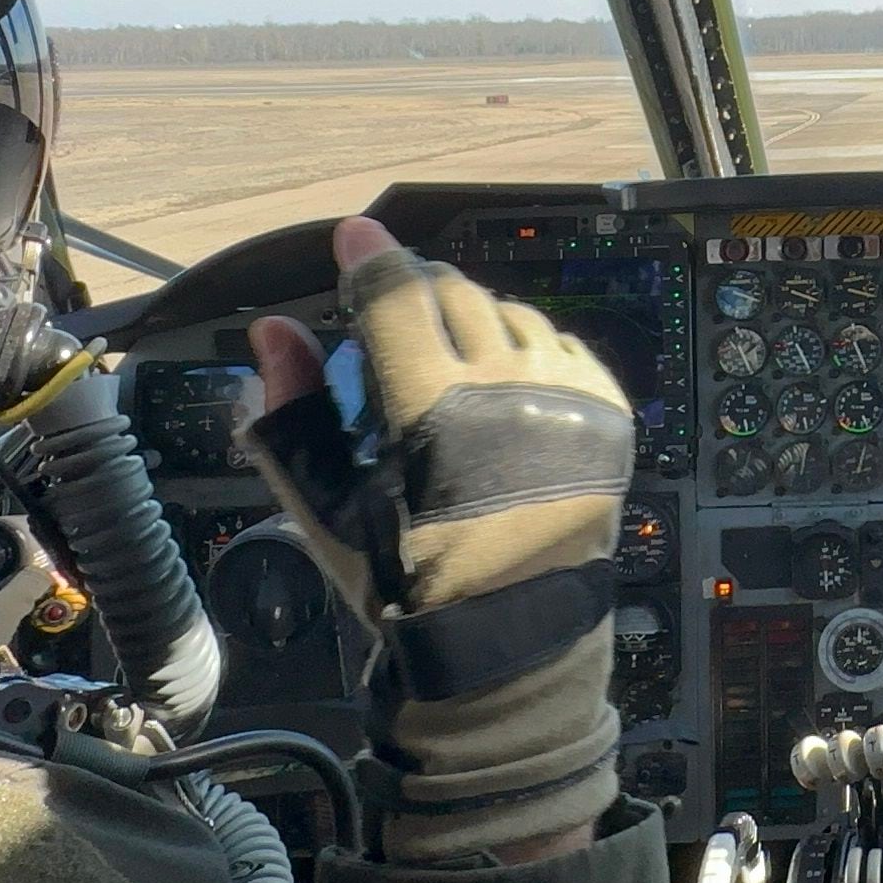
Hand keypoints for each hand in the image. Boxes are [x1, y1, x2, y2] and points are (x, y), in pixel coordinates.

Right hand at [245, 218, 635, 861]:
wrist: (506, 643)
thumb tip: (274, 333)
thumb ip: (294, 409)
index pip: (398, 297)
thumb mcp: (329, 503)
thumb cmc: (406, 582)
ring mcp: (566, 404)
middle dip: (416, 292)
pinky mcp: (608, 418)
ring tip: (449, 360)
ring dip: (475, 321)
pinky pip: (564, 346)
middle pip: (455, 296)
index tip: (355, 238)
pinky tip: (504, 382)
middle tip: (393, 311)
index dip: (369, 258)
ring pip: (512, 314)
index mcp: (434, 414)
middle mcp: (508, 396)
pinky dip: (528, 350)